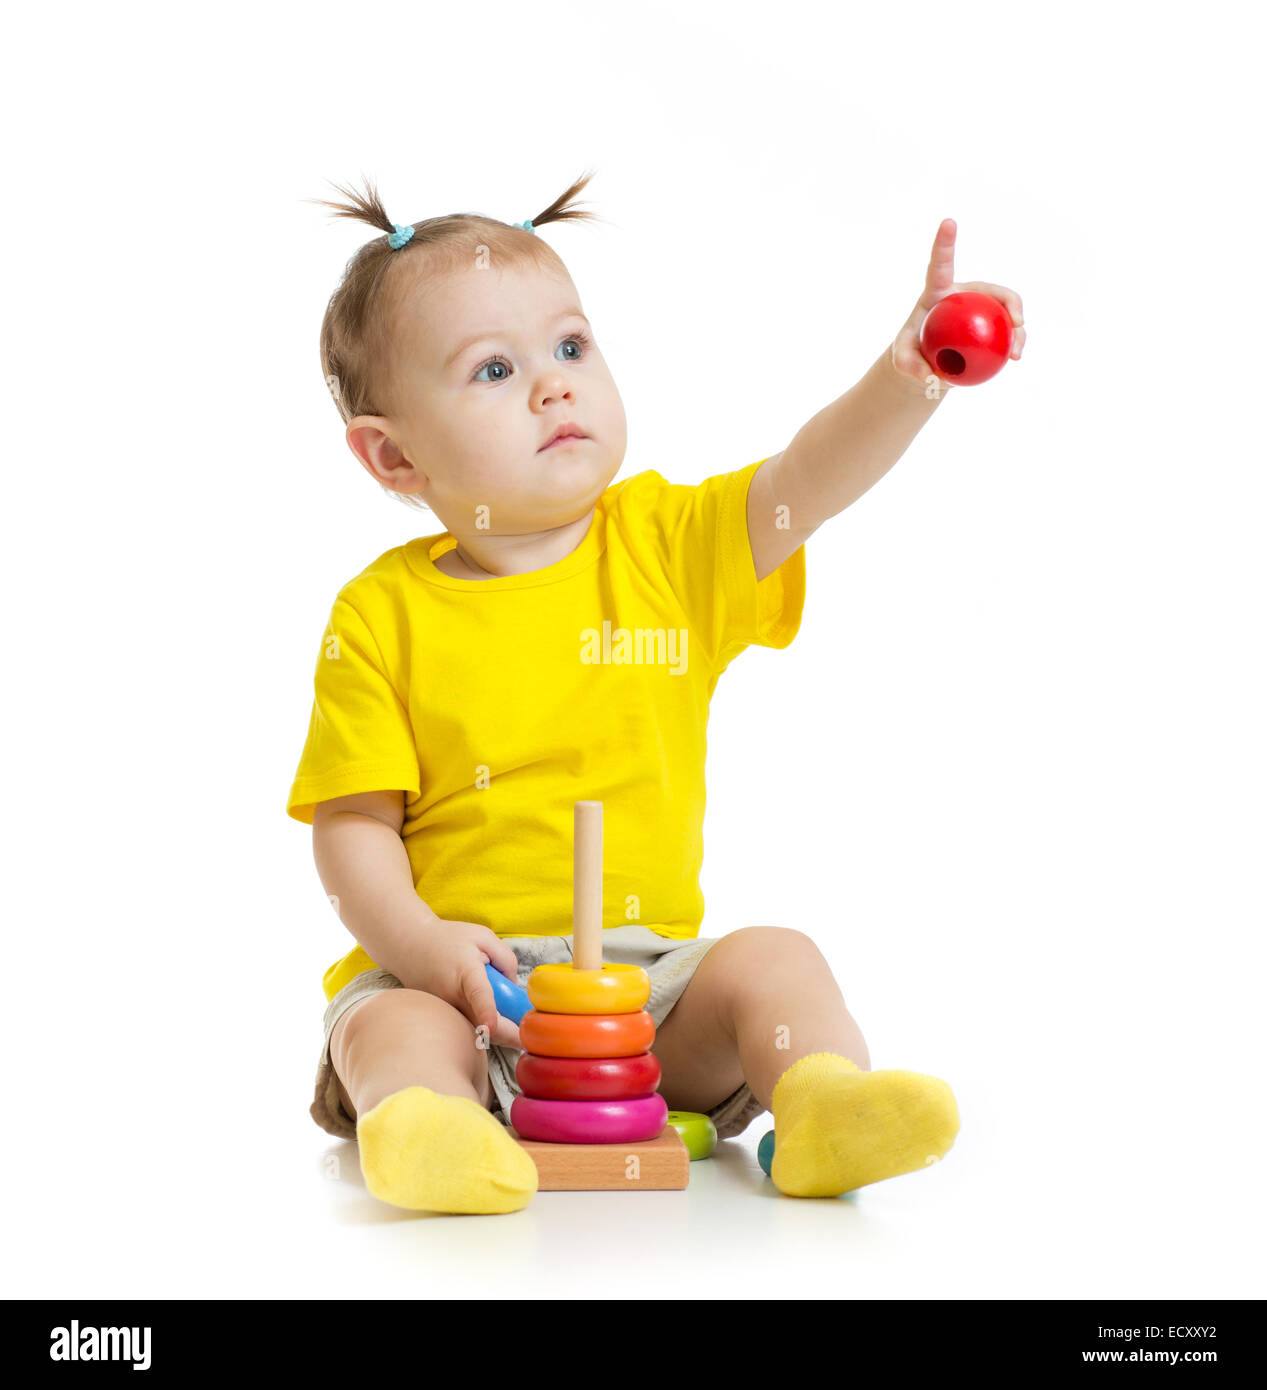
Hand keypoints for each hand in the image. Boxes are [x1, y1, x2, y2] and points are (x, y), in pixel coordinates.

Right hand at [391, 916, 523, 1051]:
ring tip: (514, 1022)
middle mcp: (452, 996)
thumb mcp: (483, 936)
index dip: (486, 1012)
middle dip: (509, 1035)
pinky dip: (482, 1027)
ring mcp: (444, 1011)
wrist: (409, 946)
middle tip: (531, 1037)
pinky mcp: (442, 1018)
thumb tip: (514, 989)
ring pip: (476, 1030)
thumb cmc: (448, 939)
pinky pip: (467, 1028)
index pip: (478, 994)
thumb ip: (506, 959)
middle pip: (483, 1025)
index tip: (490, 1027)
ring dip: (499, 1032)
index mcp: (466, 972)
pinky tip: (492, 1017)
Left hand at [890, 218, 1025, 388]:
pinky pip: (1008, 332)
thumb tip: (931, 377)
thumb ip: (910, 366)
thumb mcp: (902, 361)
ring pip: (1006, 312)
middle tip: (1017, 322)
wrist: (926, 362)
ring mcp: (981, 311)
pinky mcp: (991, 327)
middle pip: (992, 290)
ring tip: (1015, 353)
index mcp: (938, 292)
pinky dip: (1013, 344)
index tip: (948, 222)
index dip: (944, 243)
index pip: (940, 265)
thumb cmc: (911, 353)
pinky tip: (1014, 358)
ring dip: (1017, 329)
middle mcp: (964, 296)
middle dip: (1009, 301)